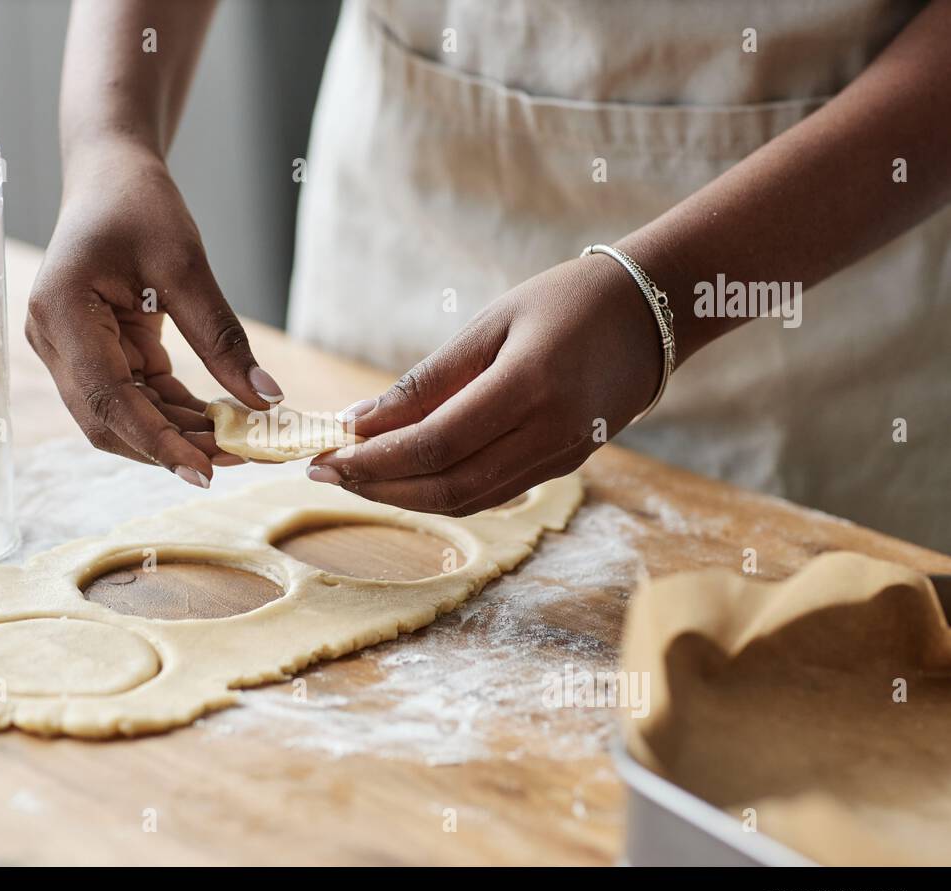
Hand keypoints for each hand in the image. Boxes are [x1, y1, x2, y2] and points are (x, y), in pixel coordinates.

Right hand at [26, 137, 282, 485]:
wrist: (110, 174)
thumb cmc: (139, 204)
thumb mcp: (186, 265)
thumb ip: (222, 337)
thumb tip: (268, 401)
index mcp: (62, 314)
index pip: (108, 399)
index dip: (157, 442)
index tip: (207, 473)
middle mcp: (53, 341)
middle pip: (108, 422)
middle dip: (171, 447)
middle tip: (239, 459)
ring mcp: (69, 352)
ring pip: (121, 418)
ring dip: (177, 436)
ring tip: (239, 445)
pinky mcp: (94, 354)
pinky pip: (134, 398)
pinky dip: (174, 414)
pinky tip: (221, 422)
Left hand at [307, 254, 662, 514]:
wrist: (653, 311)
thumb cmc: (565, 301)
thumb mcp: (490, 324)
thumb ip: (427, 381)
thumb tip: (359, 423)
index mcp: (529, 386)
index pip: (435, 443)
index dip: (374, 459)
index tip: (324, 455)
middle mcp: (550, 432)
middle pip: (448, 485)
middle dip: (378, 486)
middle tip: (324, 474)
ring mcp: (562, 456)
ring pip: (468, 499)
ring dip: (405, 496)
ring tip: (355, 477)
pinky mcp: (565, 465)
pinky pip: (491, 492)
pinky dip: (441, 491)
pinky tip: (404, 476)